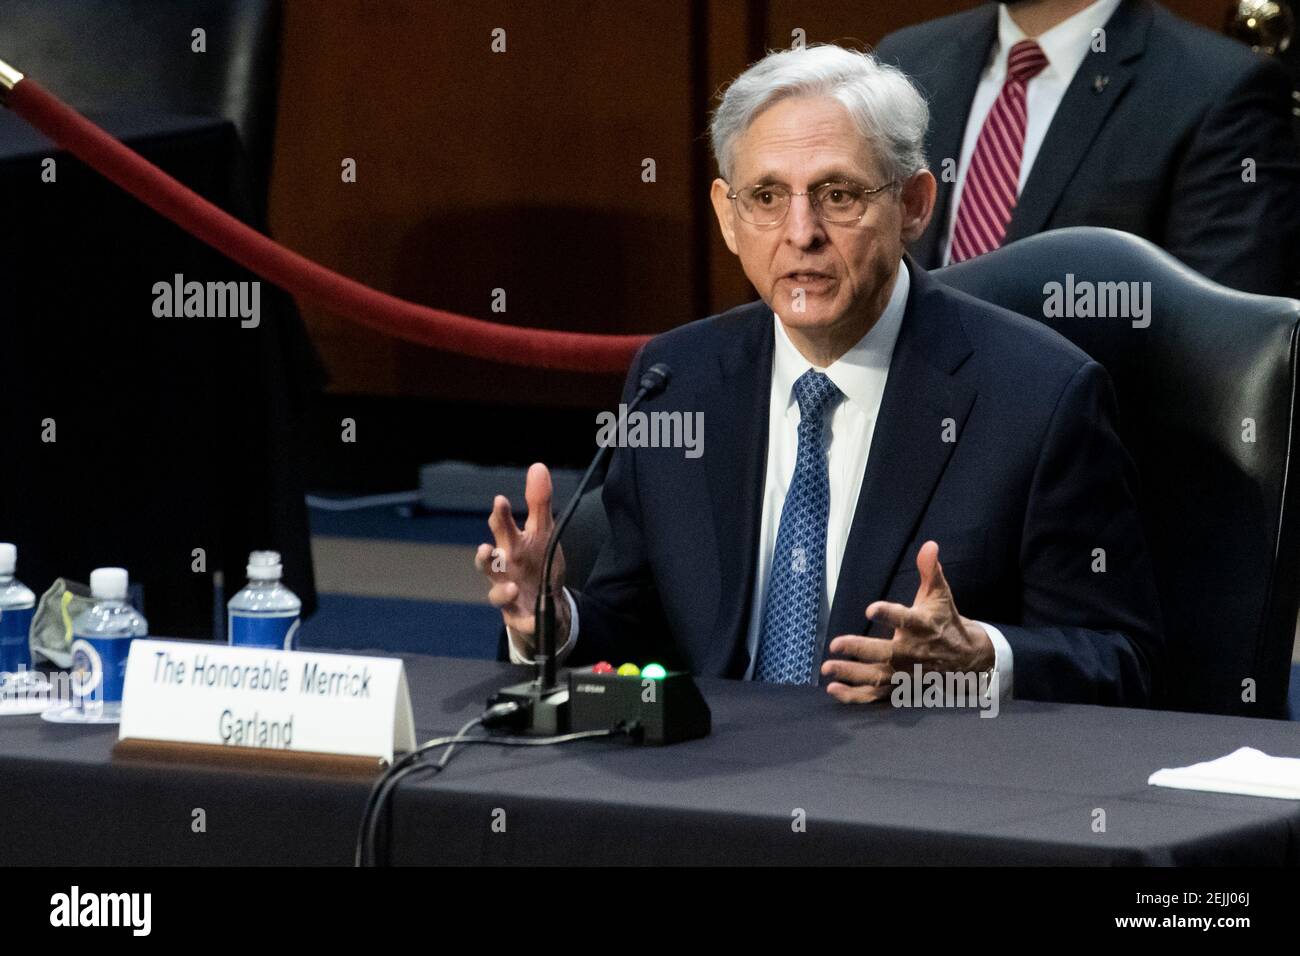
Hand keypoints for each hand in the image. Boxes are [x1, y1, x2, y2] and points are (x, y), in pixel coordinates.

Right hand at [474, 462, 567, 653]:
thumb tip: (538, 466)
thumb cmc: (537, 560)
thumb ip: (538, 501)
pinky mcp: (519, 616)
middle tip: (486, 548)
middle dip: (485, 557)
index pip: (501, 527)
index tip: (501, 501)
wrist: (544, 599)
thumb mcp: (543, 530)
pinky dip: (527, 622)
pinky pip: (522, 621)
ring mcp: (508, 593)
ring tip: (510, 587)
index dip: (500, 515)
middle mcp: (504, 568)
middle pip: (489, 563)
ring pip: (496, 593)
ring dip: (500, 590)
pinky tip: (533, 620)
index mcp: (510, 544)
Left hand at [821, 540, 992, 702]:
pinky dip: (855, 696)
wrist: (966, 659)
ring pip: (876, 677)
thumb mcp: (940, 595)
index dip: (888, 614)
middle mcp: (912, 652)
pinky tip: (834, 690)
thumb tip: (929, 545)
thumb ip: (930, 571)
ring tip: (827, 669)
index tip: (871, 609)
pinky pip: (876, 696)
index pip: (904, 619)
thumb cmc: (945, 622)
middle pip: (884, 653)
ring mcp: (905, 673)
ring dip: (851, 674)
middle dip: (859, 649)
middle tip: (835, 644)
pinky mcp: (900, 687)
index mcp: (921, 626)